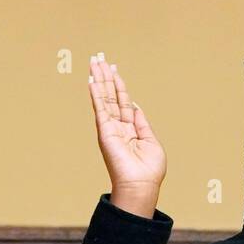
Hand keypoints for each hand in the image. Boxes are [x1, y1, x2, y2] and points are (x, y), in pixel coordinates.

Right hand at [88, 53, 165, 218]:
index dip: (119, 85)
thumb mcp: (150, 141)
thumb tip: (135, 106)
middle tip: (99, 57)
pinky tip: (92, 79)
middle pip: (110, 96)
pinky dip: (95, 93)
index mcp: (129, 129)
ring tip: (95, 60)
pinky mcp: (105, 131)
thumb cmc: (148, 170)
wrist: (141, 185)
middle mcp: (117, 127)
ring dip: (99, 78)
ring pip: (104, 98)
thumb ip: (141, 123)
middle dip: (105, 76)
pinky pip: (100, 108)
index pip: (122, 102)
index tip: (114, 69)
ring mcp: (109, 128)